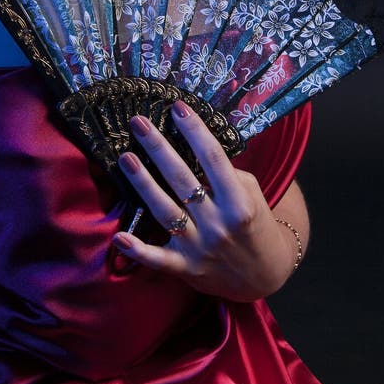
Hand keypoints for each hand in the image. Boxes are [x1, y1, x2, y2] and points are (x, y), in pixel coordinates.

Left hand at [111, 100, 301, 301]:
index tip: (177, 108)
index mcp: (239, 202)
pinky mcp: (186, 268)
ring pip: (165, 211)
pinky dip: (138, 251)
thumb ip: (227, 175)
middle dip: (158, 148)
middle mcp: (218, 223)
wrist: (264, 275)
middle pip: (182, 179)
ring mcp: (200, 248)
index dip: (194, 131)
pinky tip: (118, 237)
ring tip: (125, 158)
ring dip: (143, 183)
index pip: (213, 159)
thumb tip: (195, 147)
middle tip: (138, 123)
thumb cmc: (256, 223)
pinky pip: (159, 259)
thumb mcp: (253, 194)